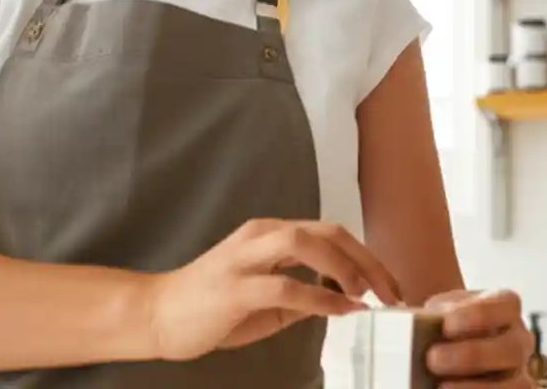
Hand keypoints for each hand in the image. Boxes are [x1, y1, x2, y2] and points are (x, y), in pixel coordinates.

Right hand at [144, 218, 403, 360]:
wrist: (156, 314)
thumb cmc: (210, 307)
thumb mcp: (265, 299)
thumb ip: (302, 294)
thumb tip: (343, 301)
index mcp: (269, 234)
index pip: (330, 233)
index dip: (366, 256)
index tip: (389, 285)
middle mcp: (259, 236)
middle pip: (327, 232)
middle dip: (366, 260)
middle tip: (390, 291)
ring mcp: (245, 259)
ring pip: (305, 244)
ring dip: (343, 268)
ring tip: (363, 294)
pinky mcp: (234, 287)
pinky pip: (285, 286)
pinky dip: (319, 298)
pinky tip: (338, 311)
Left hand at [424, 289, 535, 387]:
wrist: (444, 349)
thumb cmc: (442, 326)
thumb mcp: (437, 312)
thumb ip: (428, 314)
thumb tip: (401, 316)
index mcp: (506, 307)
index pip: (507, 304)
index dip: (480, 314)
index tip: (447, 324)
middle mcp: (519, 340)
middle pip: (512, 349)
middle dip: (472, 356)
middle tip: (433, 358)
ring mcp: (519, 374)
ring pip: (517, 386)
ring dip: (477, 388)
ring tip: (440, 387)